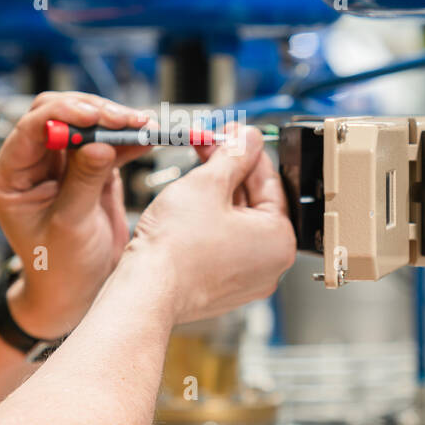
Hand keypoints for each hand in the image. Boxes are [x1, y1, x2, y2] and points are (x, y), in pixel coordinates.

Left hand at [0, 92, 150, 336]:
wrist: (75, 290)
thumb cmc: (59, 267)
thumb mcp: (70, 226)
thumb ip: (83, 181)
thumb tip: (100, 144)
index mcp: (8, 176)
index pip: (31, 128)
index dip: (64, 115)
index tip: (96, 116)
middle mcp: (30, 162)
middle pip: (58, 114)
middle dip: (94, 113)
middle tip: (128, 121)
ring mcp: (58, 162)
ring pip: (84, 123)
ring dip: (115, 122)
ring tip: (145, 127)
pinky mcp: (86, 166)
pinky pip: (105, 142)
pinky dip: (126, 139)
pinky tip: (146, 139)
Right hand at [123, 126, 296, 324]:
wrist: (146, 290)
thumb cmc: (176, 249)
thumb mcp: (207, 183)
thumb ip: (233, 155)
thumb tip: (247, 138)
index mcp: (279, 239)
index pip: (270, 180)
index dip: (246, 150)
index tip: (233, 134)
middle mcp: (269, 264)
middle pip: (253, 201)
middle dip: (229, 170)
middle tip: (210, 146)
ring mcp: (245, 278)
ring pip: (237, 222)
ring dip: (217, 193)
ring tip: (196, 171)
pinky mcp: (221, 286)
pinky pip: (224, 244)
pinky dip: (210, 222)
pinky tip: (191, 204)